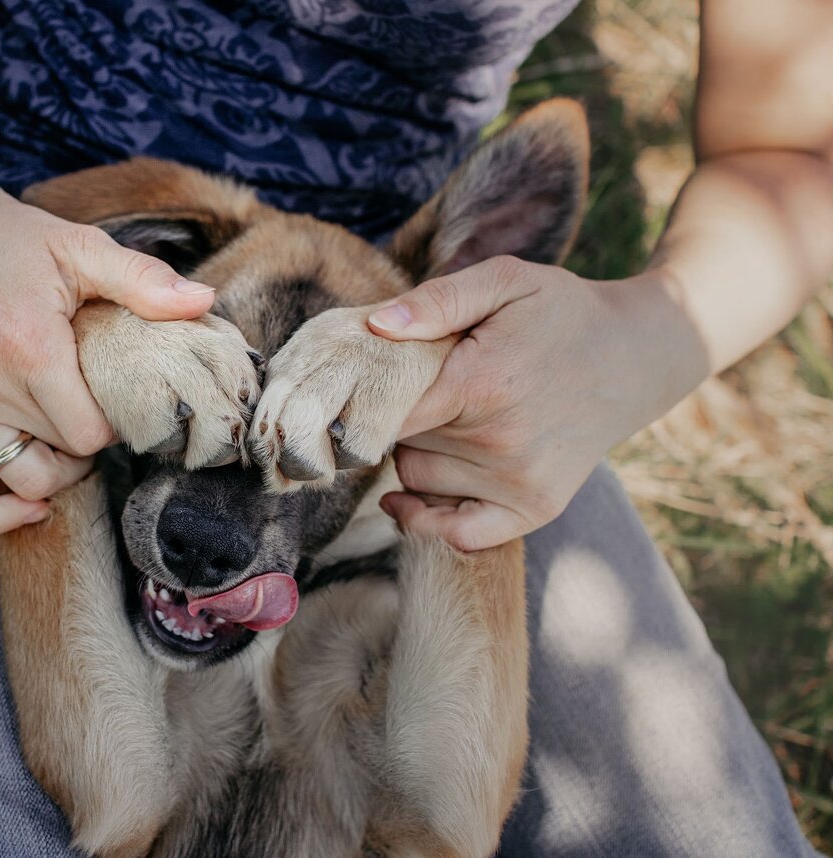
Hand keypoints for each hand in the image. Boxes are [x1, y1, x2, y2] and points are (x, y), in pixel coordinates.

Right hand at [0, 178, 215, 532]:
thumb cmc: (8, 240)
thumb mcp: (80, 247)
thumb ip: (143, 279)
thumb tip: (203, 301)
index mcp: (30, 350)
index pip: (91, 433)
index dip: (116, 423)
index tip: (119, 394)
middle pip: (63, 457)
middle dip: (90, 441)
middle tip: (98, 405)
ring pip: (23, 481)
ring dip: (55, 472)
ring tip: (68, 437)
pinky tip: (30, 504)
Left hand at [367, 255, 700, 550]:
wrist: (636, 355)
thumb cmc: (559, 312)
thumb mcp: (505, 280)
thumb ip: (438, 300)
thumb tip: (377, 329)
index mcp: (480, 385)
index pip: (385, 415)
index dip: (361, 404)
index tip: (358, 389)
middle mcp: (498, 442)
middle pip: (398, 444)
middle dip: (397, 418)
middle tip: (424, 391)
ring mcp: (518, 482)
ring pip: (416, 480)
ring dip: (415, 454)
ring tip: (447, 419)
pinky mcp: (535, 507)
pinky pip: (457, 533)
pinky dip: (426, 520)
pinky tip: (404, 500)